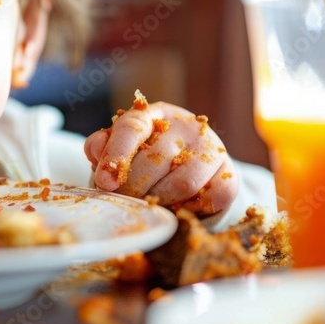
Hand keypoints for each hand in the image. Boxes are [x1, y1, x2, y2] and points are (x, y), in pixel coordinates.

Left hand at [84, 91, 238, 216]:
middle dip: (132, 187)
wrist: (189, 160)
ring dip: (159, 200)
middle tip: (123, 200)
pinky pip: (208, 199)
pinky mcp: (228, 174)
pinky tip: (175, 205)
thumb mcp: (119, 144)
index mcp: (151, 114)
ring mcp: (210, 148)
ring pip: (182, 184)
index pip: (132, 128)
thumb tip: (96, 151)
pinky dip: (187, 208)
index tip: (105, 182)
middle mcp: (184, 126)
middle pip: (155, 160)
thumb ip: (102, 146)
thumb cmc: (144, 152)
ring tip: (148, 203)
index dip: (116, 156)